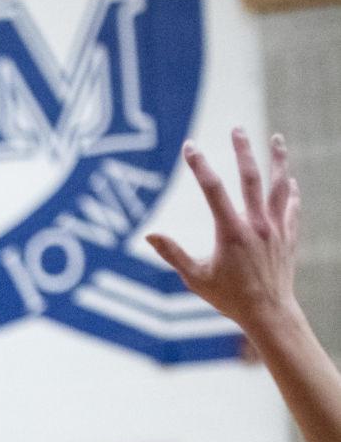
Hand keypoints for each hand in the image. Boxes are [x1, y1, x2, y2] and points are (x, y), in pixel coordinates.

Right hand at [146, 130, 300, 334]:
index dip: (199, 165)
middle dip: (243, 150)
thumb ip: (172, 253)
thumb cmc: (228, 298)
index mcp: (230, 231)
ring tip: (277, 139)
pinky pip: (291, 206)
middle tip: (237, 129)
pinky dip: (290, 191)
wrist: (268, 312)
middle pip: (250, 177)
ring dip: (278, 160)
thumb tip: (149, 235)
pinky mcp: (288, 236)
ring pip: (279, 185)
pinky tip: (290, 180)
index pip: (212, 189)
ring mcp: (276, 227)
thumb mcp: (194, 277)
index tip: (190, 147)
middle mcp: (256, 224)